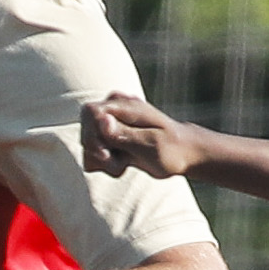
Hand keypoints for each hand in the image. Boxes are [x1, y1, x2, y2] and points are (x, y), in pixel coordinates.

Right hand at [82, 93, 207, 180]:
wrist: (182, 153)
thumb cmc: (172, 148)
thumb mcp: (150, 143)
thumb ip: (124, 133)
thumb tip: (102, 120)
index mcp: (124, 104)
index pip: (89, 113)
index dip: (92, 135)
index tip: (106, 154)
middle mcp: (113, 109)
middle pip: (85, 132)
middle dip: (99, 153)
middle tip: (121, 163)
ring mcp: (109, 123)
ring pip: (88, 147)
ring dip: (104, 163)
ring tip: (125, 163)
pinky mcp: (109, 137)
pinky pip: (93, 155)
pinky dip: (106, 165)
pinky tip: (123, 163)